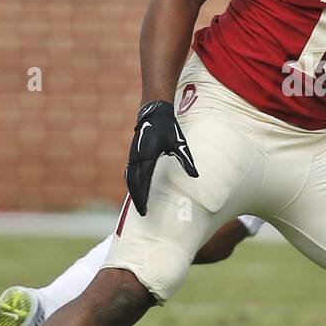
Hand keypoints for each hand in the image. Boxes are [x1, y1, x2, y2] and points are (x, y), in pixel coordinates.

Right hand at [124, 100, 197, 216]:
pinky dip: (131, 183)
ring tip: (139, 205)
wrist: (154, 113)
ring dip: (133, 192)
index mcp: (148, 155)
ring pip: (129, 178)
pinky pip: (129, 172)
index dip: (143, 196)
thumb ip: (186, 160)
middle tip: (142, 212)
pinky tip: (135, 190)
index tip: (145, 209)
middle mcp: (137, 156)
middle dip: (137, 198)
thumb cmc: (168, 128)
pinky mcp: (133, 154)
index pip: (143, 180)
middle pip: (133, 182)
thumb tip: (195, 175)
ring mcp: (133, 155)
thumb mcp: (180, 143)